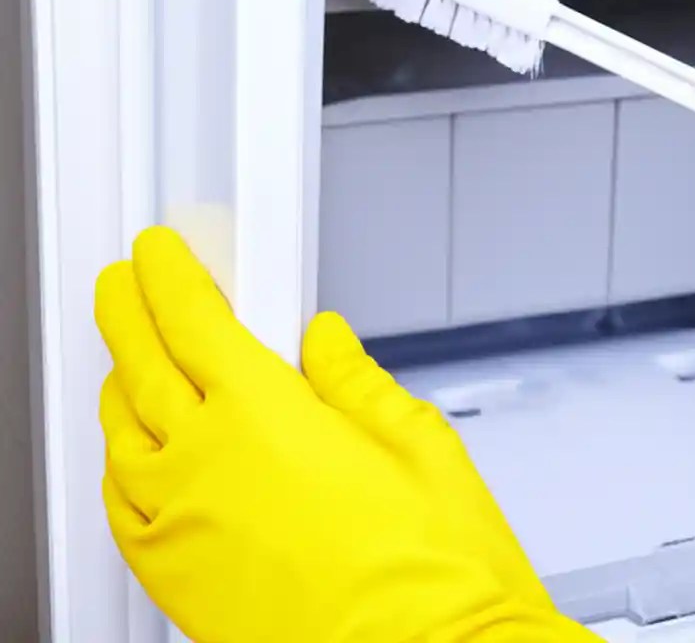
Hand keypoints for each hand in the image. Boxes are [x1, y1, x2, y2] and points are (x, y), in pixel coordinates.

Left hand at [95, 227, 597, 641]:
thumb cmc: (434, 573)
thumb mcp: (419, 444)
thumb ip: (358, 381)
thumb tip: (327, 345)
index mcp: (264, 414)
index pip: (191, 317)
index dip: (170, 273)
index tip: (163, 253)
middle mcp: (204, 464)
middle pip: (141, 361)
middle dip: (128, 309)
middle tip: (126, 283)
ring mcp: (179, 525)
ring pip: (121, 433)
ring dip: (121, 383)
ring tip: (133, 364)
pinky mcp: (175, 580)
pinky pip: (120, 505)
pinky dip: (120, 464)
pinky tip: (137, 455)